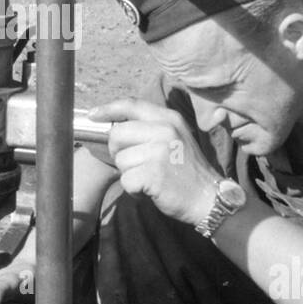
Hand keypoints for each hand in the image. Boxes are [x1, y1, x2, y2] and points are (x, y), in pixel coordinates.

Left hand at [91, 98, 217, 225]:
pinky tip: (151, 191)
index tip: (93, 115)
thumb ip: (150, 128)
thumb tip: (114, 126)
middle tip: (136, 164)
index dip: (108, 109)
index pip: (131, 105)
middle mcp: (165, 130)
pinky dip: (134, 191)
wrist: (209, 198)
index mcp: (169, 118)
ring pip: (121, 160)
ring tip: (150, 179)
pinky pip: (126, 181)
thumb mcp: (175, 138)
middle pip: (117, 134)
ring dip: (130, 174)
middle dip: (119, 152)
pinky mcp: (154, 173)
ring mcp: (160, 151)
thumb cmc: (187, 171)